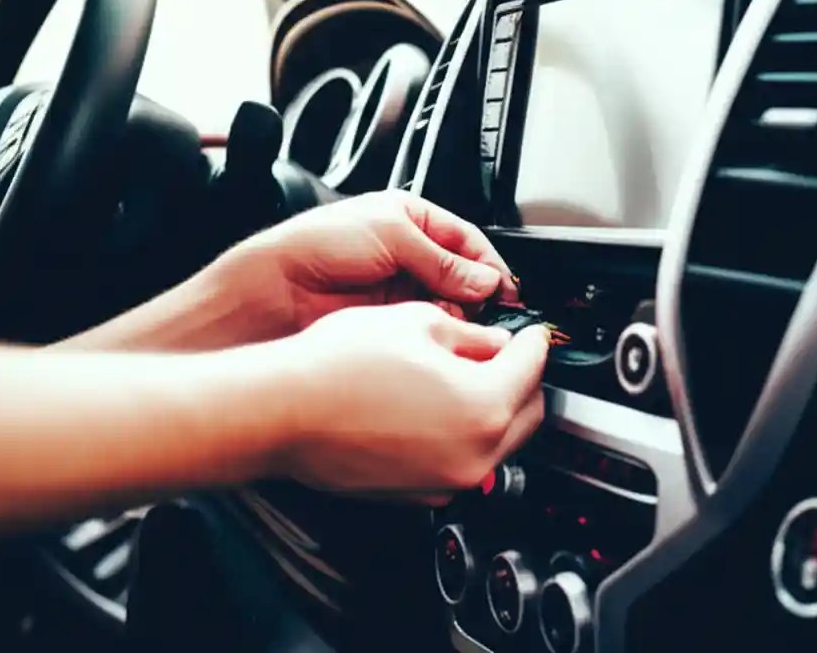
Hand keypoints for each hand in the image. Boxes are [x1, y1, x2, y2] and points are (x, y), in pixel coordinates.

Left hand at [215, 190, 518, 339]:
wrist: (269, 292)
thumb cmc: (313, 246)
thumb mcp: (388, 234)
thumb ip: (441, 259)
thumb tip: (485, 280)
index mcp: (410, 218)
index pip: (468, 240)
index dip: (490, 263)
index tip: (506, 289)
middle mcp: (408, 253)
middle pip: (464, 275)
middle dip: (479, 291)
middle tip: (492, 310)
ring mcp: (400, 289)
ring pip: (450, 303)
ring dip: (461, 314)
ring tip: (463, 322)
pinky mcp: (391, 321)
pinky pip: (429, 327)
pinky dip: (440, 332)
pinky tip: (441, 335)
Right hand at [265, 302, 549, 499]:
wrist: (281, 412)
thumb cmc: (338, 366)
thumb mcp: (418, 323)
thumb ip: (470, 335)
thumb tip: (494, 343)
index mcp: (485, 404)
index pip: (535, 366)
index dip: (533, 341)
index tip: (529, 333)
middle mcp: (476, 453)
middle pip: (528, 412)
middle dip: (523, 380)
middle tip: (503, 353)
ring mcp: (448, 480)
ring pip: (499, 443)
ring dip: (495, 411)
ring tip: (462, 377)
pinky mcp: (421, 493)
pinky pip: (462, 463)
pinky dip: (462, 438)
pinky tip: (433, 410)